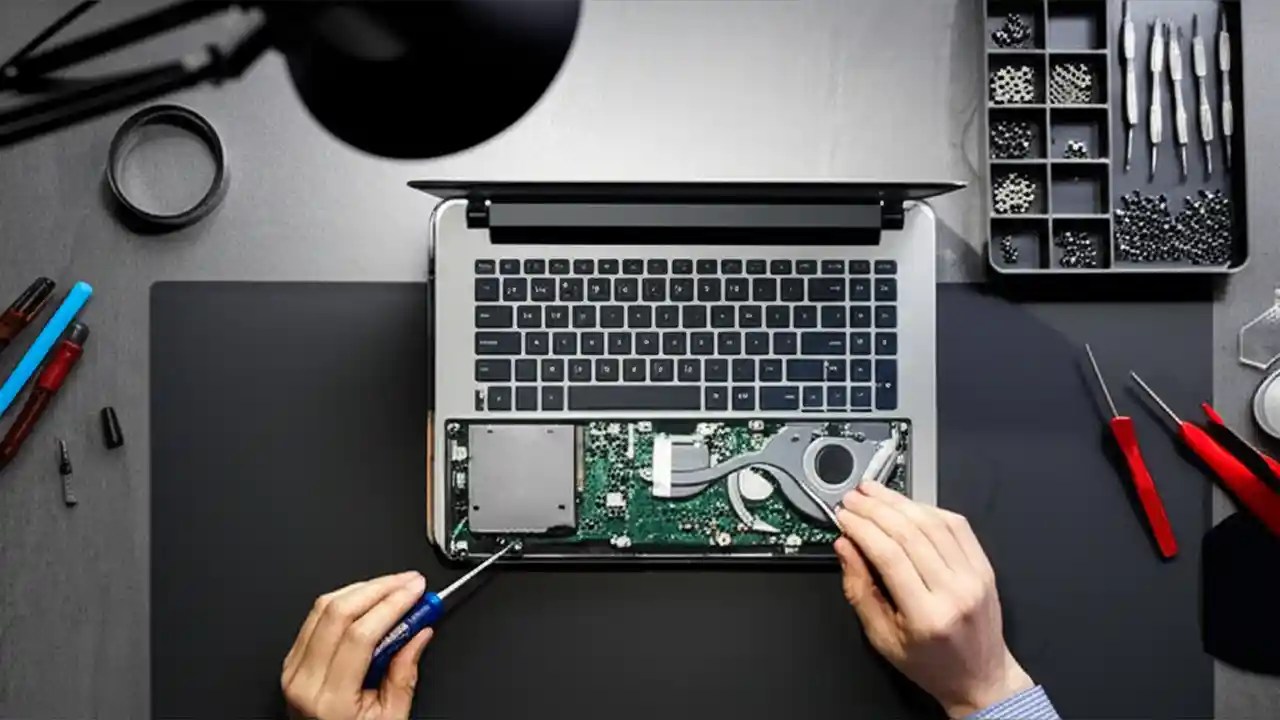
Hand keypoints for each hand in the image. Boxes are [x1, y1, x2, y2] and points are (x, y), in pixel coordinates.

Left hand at [282, 571, 433, 719]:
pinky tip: (368, 599)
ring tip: (394, 587)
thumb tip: (420, 631)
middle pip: (339, 612)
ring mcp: (292, 669)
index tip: (417, 591)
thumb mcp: (391, 719)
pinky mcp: (291, 661)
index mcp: (329, 700)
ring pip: (324, 607)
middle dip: (380, 588)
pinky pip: (315, 617)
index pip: (360, 634)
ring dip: (363, 589)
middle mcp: (304, 681)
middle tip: (410, 582)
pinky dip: (345, 600)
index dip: (392, 604)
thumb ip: (405, 673)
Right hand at [834, 482, 1032, 718]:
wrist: (980, 677)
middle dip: (875, 509)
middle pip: (910, 533)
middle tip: (853, 498)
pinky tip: (906, 504)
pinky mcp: (985, 567)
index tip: (843, 517)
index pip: (888, 556)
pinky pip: (956, 525)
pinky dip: (928, 509)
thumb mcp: (882, 639)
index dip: (861, 528)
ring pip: (933, 523)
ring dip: (899, 502)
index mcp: (927, 616)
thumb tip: (845, 546)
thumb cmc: (930, 664)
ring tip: (874, 492)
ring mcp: (975, 576)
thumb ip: (860, 591)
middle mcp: (955, 591)